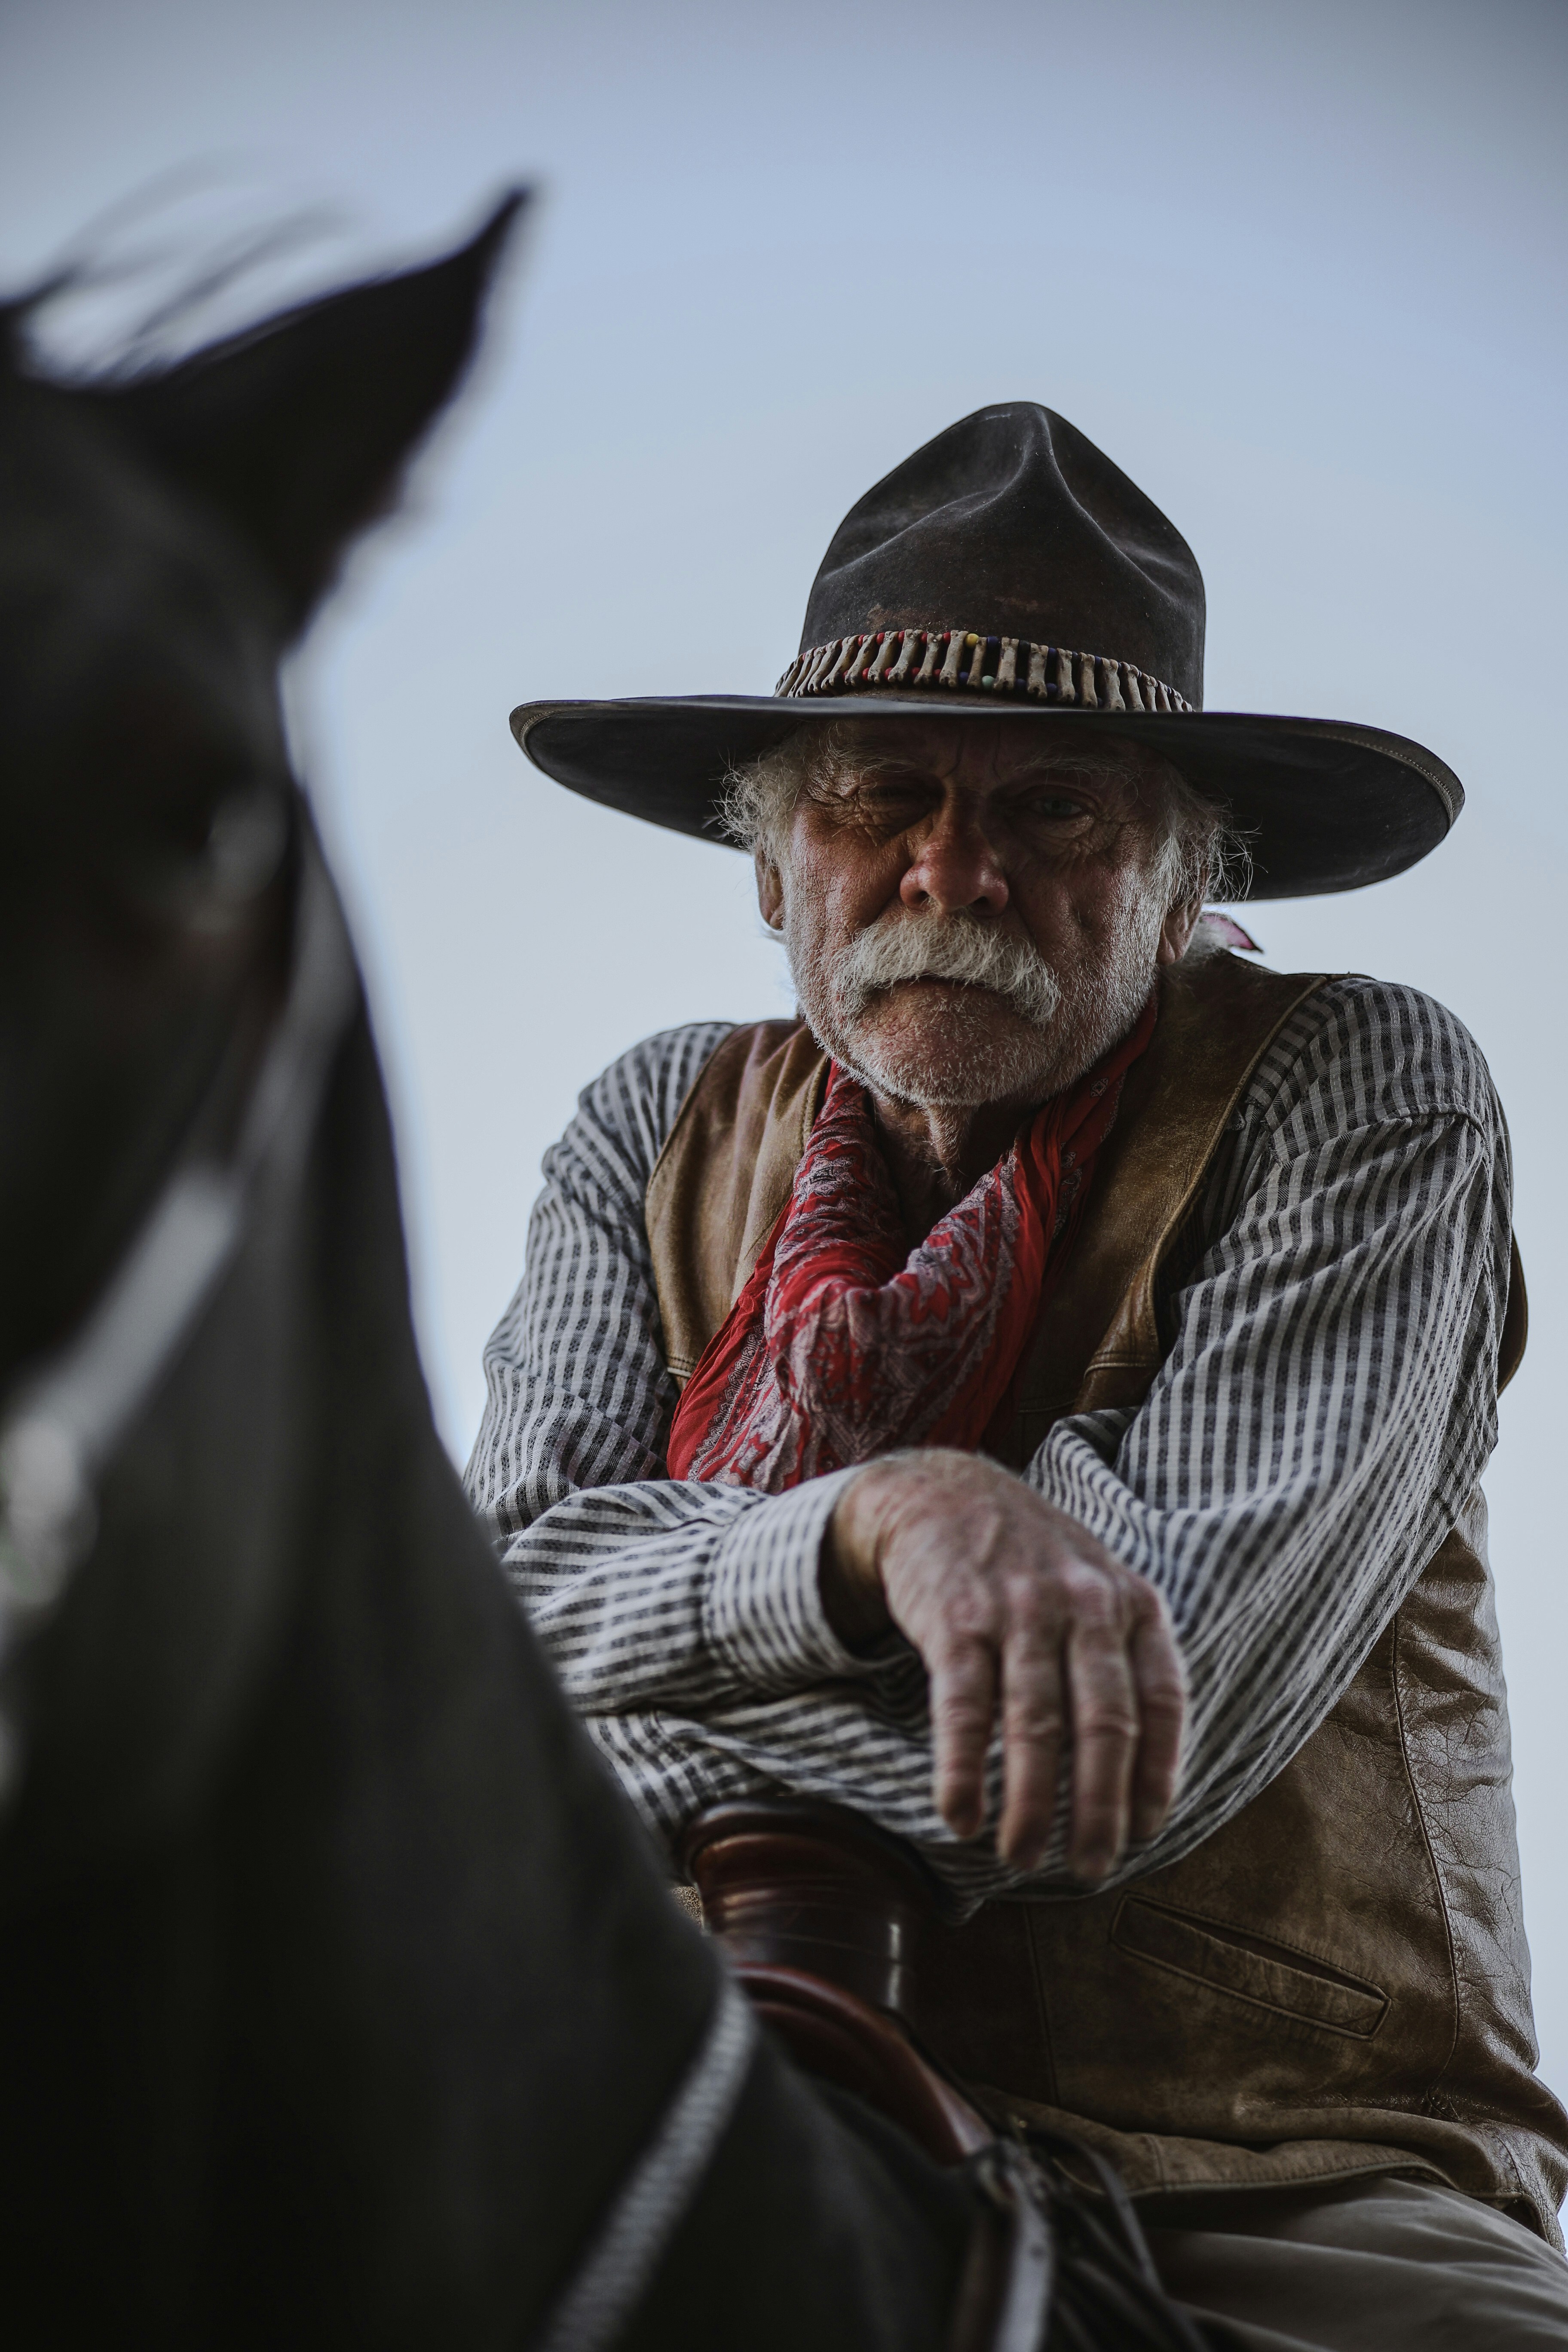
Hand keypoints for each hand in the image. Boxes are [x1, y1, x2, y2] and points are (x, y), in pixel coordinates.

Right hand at [822, 1451, 1184, 1880]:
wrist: (941, 1493)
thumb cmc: (1031, 1563)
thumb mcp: (1097, 1588)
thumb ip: (1126, 1660)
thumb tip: (1143, 1775)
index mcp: (1131, 1604)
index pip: (1162, 1703)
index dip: (1157, 1776)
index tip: (1145, 1833)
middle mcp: (1084, 1605)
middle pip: (1104, 1726)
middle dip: (1099, 1809)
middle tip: (1090, 1868)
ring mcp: (1020, 1610)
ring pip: (1035, 1727)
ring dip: (1031, 1806)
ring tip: (1022, 1858)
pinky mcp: (957, 1619)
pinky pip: (965, 1710)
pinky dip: (963, 1772)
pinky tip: (960, 1817)